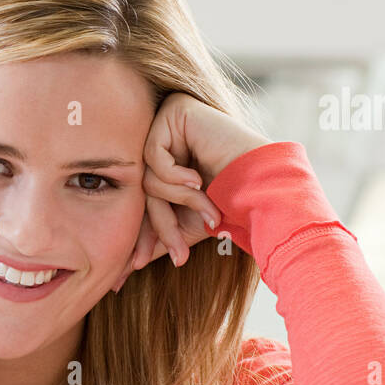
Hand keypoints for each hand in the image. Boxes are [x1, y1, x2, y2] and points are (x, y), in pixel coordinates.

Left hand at [113, 92, 271, 289]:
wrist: (266, 188)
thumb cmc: (231, 205)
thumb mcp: (184, 226)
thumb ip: (153, 237)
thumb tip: (117, 274)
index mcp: (165, 159)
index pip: (141, 197)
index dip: (143, 234)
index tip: (138, 265)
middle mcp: (164, 137)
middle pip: (143, 188)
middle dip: (161, 225)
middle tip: (178, 256)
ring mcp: (168, 121)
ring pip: (147, 175)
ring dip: (179, 201)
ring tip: (209, 212)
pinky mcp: (175, 110)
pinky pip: (154, 154)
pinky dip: (174, 176)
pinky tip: (198, 180)